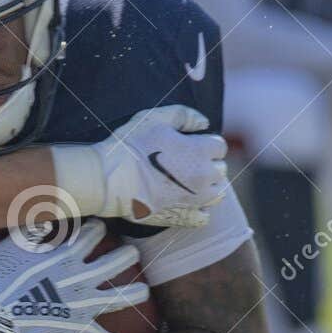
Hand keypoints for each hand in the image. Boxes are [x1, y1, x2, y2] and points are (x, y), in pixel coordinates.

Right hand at [0, 221, 148, 332]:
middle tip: (133, 254)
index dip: (98, 229)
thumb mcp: (11, 246)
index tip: (101, 228)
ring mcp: (82, 305)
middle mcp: (80, 278)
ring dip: (134, 295)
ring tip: (144, 292)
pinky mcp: (77, 329)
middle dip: (127, 257)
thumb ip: (31, 230)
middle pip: (115, 262)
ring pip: (118, 298)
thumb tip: (45, 217)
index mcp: (66, 256)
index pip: (93, 235)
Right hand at [54, 105, 228, 228]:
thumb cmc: (131, 145)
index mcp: (201, 151)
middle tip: (186, 162)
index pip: (219, 147)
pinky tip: (187, 202)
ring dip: (208, 187)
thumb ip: (184, 115)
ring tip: (189, 182)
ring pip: (217, 194)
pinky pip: (203, 217)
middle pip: (220, 170)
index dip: (206, 143)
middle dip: (209, 165)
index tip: (191, 144)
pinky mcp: (183, 217)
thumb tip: (204, 122)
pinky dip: (200, 211)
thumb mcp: (156, 118)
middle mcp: (204, 176)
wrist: (111, 179)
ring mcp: (195, 200)